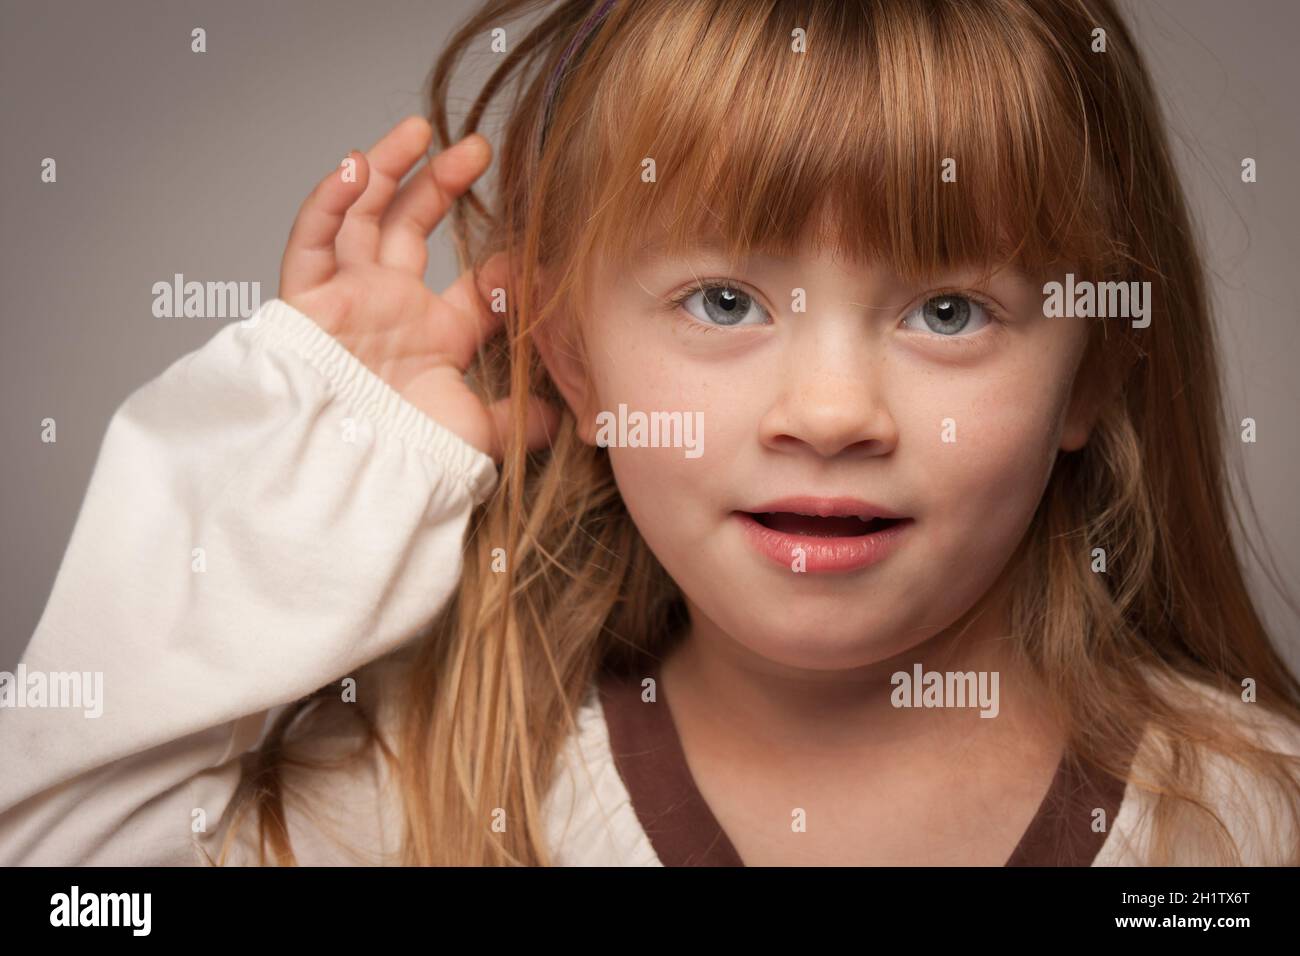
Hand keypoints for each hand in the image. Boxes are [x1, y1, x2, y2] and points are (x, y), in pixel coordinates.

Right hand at [278, 115, 560, 462]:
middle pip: (413, 228)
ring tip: (420, 130)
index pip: (473, 282)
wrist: (352, 475)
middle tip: (479, 150)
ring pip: (363, 217)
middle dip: (443, 184)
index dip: (501, 262)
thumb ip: (519, 420)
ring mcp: (348, 298)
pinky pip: (312, 238)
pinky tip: (358, 165)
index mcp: (435, 336)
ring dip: (389, 169)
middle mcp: (390, 307)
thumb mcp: (476, 431)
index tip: (530, 244)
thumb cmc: (408, 456)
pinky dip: (331, 200)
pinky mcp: (307, 298)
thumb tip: (566, 418)